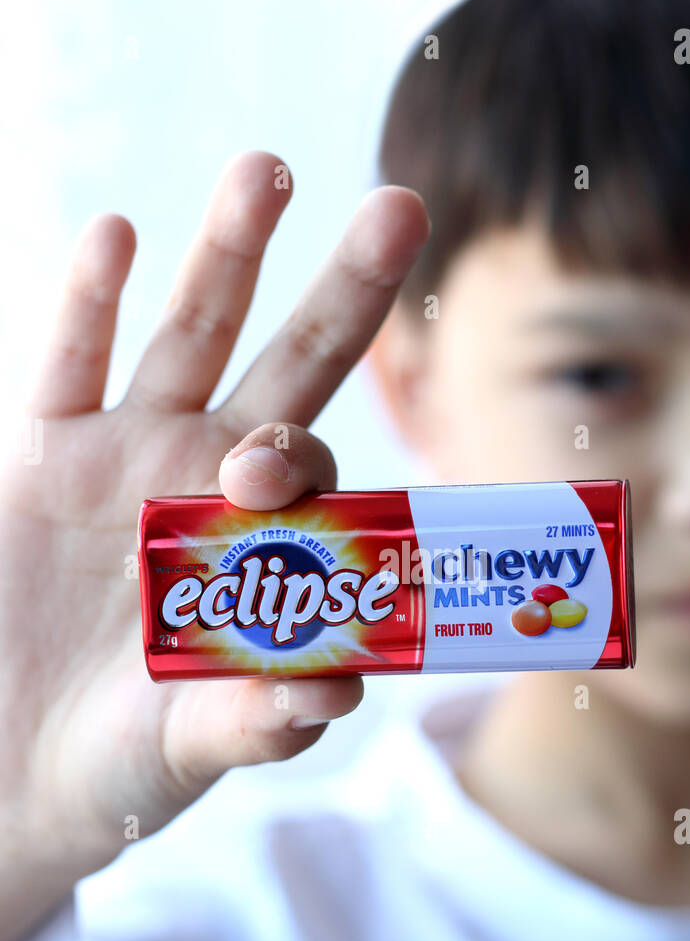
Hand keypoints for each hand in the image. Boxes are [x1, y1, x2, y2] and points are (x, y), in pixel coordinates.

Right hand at [0, 152, 428, 940]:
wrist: (16, 773)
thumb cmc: (124, 763)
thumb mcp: (195, 747)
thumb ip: (261, 722)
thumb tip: (339, 695)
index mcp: (266, 545)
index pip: (324, 472)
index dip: (310, 460)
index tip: (261, 480)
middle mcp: (209, 482)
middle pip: (290, 367)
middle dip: (343, 293)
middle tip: (400, 209)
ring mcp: (129, 456)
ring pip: (188, 335)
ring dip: (226, 255)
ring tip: (265, 168)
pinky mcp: (43, 455)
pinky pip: (68, 364)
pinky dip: (87, 303)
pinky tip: (116, 237)